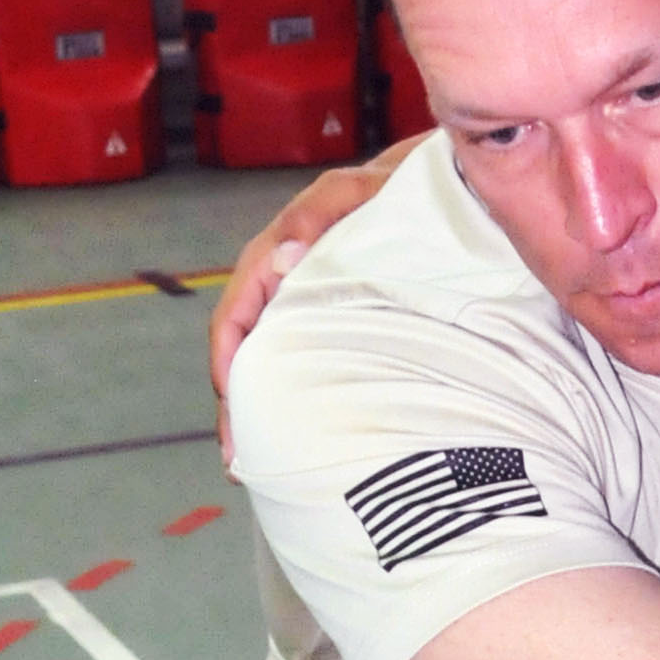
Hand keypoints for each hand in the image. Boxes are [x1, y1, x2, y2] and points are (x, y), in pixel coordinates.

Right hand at [209, 151, 409, 451]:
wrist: (432, 196)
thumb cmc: (388, 192)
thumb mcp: (351, 193)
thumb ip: (315, 215)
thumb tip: (280, 259)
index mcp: (274, 261)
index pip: (235, 316)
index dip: (227, 361)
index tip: (232, 402)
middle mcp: (280, 292)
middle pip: (243, 355)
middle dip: (236, 407)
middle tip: (237, 459)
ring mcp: (303, 313)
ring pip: (269, 369)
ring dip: (259, 415)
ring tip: (256, 466)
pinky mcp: (327, 330)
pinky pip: (300, 369)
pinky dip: (293, 405)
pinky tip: (297, 442)